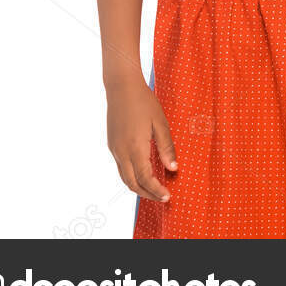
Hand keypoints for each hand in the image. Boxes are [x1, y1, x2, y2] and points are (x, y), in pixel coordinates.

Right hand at [106, 76, 176, 200]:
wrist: (121, 88)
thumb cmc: (144, 102)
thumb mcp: (160, 123)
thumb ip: (166, 147)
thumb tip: (173, 168)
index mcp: (135, 147)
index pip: (144, 178)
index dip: (156, 190)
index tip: (167, 197)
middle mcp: (121, 152)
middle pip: (131, 183)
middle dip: (146, 194)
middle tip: (162, 198)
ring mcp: (114, 149)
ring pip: (124, 177)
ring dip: (138, 187)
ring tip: (153, 190)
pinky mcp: (112, 144)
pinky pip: (121, 167)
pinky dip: (131, 176)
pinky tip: (143, 173)